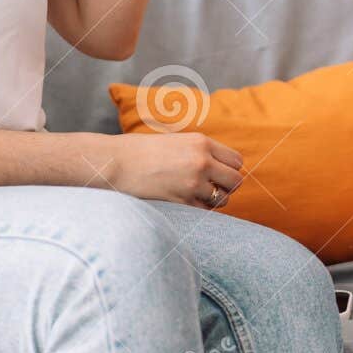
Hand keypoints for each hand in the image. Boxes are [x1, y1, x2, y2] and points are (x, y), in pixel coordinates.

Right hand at [101, 132, 244, 208]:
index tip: (219, 174)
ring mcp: (193, 182)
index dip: (229, 170)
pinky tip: (186, 203)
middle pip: (236, 181)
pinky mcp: (182, 200)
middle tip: (212, 188)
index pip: (236, 161)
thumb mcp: (176, 142)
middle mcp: (202, 161)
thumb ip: (200, 152)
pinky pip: (205, 211)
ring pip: (223, 199)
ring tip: (197, 196)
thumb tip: (222, 168)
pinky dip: (200, 210)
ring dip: (215, 201)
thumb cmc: (143, 152)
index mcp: (202, 142)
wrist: (115, 163)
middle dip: (227, 187)